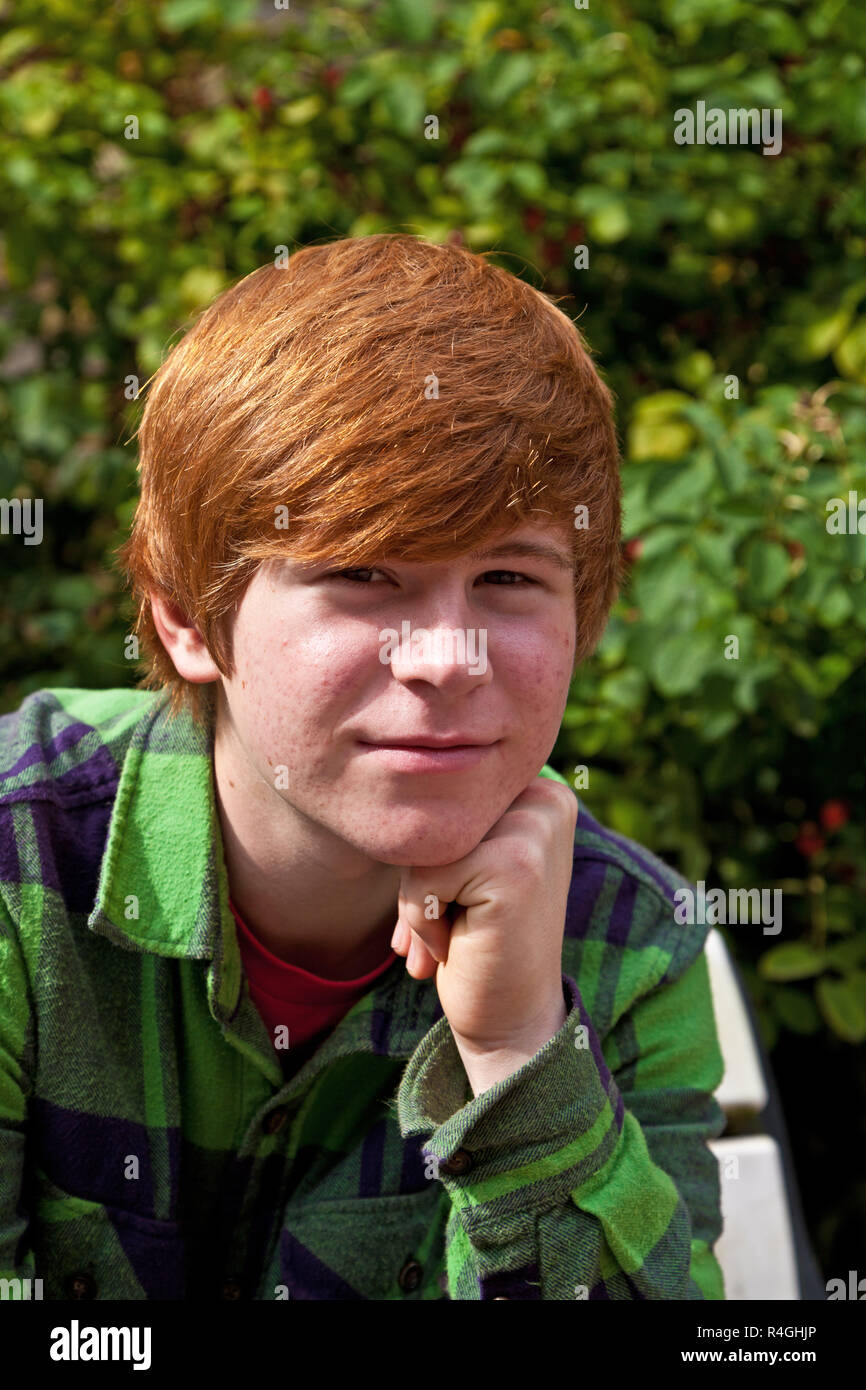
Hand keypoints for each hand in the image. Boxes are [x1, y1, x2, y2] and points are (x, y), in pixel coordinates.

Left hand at [390, 776, 577, 1092]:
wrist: (510, 1020)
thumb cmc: (476, 939)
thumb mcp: (467, 862)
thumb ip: (450, 819)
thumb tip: (388, 778)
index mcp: (540, 789)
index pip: (443, 796)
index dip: (431, 853)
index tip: (458, 898)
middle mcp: (547, 798)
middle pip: (433, 815)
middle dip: (420, 877)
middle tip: (451, 926)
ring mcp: (535, 830)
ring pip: (424, 845)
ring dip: (418, 901)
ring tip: (455, 933)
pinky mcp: (514, 866)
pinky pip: (424, 876)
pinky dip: (422, 920)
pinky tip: (460, 944)